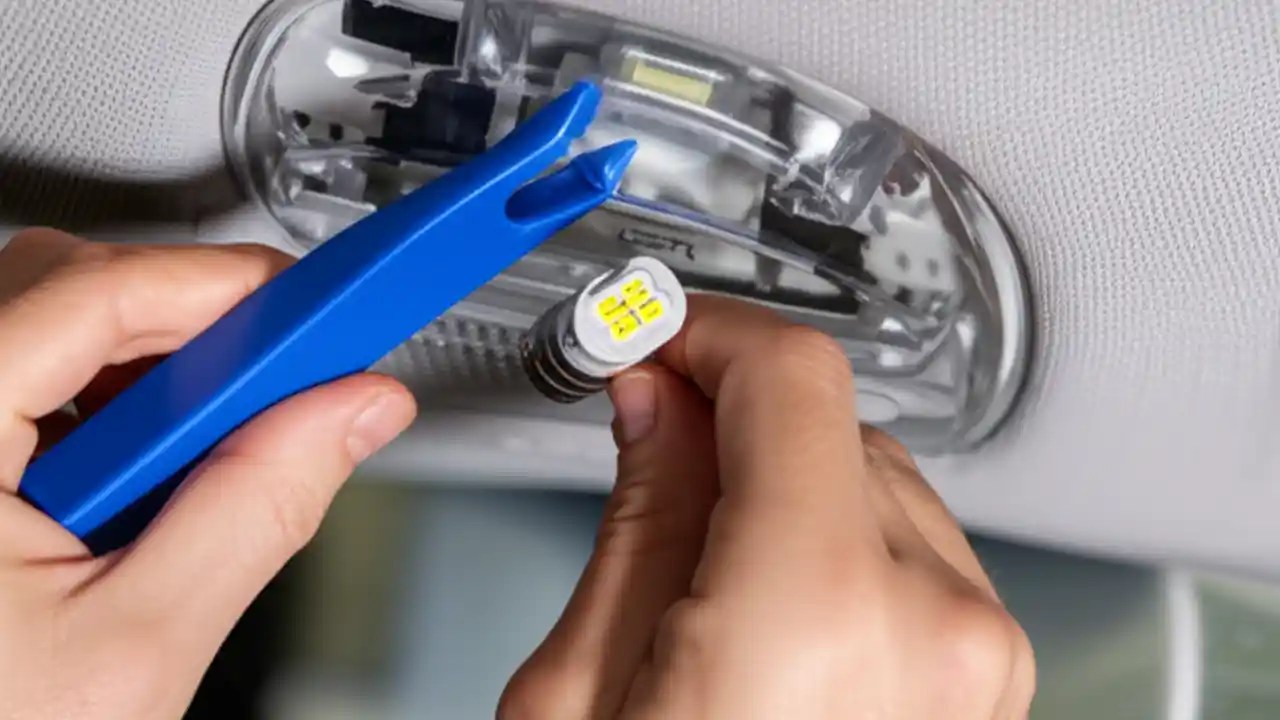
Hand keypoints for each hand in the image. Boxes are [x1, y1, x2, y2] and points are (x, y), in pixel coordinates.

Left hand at [0, 229, 415, 718]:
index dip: (232, 289)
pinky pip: (34, 397)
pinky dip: (113, 425)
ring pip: (56, 339)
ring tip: (194, 481)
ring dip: (157, 387)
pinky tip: (137, 499)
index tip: (328, 308)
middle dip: (197, 332)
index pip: (101, 294)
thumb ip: (259, 508)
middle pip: (70, 290)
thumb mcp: (140, 645)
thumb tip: (349, 413)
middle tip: (285, 390)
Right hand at [501, 296, 1034, 718]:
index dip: (704, 330)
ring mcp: (977, 662)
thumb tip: (654, 405)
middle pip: (832, 422)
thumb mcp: (582, 693)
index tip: (654, 332)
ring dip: (784, 475)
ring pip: (875, 481)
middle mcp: (930, 626)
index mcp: (812, 614)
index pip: (788, 375)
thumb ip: (640, 516)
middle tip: (647, 426)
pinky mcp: (984, 687)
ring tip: (697, 538)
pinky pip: (909, 552)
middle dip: (730, 412)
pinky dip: (832, 537)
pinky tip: (760, 586)